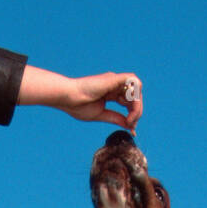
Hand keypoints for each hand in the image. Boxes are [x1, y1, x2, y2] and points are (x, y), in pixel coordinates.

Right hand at [17, 66, 142, 131]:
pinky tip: (130, 110)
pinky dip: (136, 97)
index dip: (133, 115)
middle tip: (131, 125)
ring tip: (131, 119)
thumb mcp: (101, 115)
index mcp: (110, 93)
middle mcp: (114, 85)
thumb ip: (116, 118)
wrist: (69, 98)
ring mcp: (114, 80)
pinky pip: (134, 83)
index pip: (128, 102)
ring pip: (137, 89)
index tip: (131, 128)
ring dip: (138, 106)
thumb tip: (129, 125)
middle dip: (137, 112)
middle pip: (134, 97)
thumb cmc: (78, 106)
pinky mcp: (114, 79)